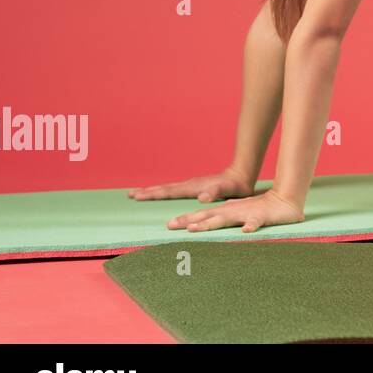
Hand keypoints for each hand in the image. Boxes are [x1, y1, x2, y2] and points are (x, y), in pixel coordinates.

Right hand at [128, 165, 254, 202]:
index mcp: (193, 187)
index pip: (168, 192)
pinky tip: (162, 193)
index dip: (153, 194)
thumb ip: (214, 193)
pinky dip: (164, 191)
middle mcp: (190, 184)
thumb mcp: (226, 190)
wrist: (241, 175)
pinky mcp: (196, 186)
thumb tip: (201, 198)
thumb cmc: (235, 185)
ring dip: (153, 190)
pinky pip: (175, 190)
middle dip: (147, 191)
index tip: (137, 195)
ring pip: (168, 188)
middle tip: (130, 194)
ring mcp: (192, 185)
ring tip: (139, 193)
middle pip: (164, 188)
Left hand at [166, 189, 304, 233]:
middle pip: (208, 216)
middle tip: (171, 226)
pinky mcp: (261, 217)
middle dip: (189, 220)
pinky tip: (245, 232)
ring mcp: (246, 214)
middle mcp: (232, 211)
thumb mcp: (238, 214)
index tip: (169, 225)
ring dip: (209, 223)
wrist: (284, 200)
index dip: (186, 219)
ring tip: (194, 228)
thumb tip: (203, 223)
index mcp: (227, 211)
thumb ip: (222, 218)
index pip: (203, 215)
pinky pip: (255, 223)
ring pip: (225, 219)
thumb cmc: (259, 209)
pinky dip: (250, 226)